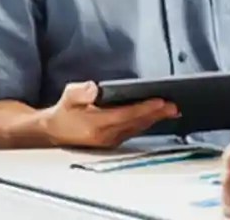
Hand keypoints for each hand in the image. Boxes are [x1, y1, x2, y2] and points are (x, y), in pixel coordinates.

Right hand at [42, 81, 178, 148]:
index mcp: (96, 124)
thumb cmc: (64, 112)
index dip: (144, 108)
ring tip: (172, 110)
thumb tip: (93, 88)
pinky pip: (134, 130)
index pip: (125, 115)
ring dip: (155, 119)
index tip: (159, 102)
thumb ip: (80, 92)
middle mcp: (106, 135)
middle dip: (156, 114)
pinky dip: (147, 122)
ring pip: (138, 128)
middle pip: (136, 123)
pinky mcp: (114, 140)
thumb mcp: (68, 97)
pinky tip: (157, 116)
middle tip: (174, 106)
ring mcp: (111, 140)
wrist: (55, 131)